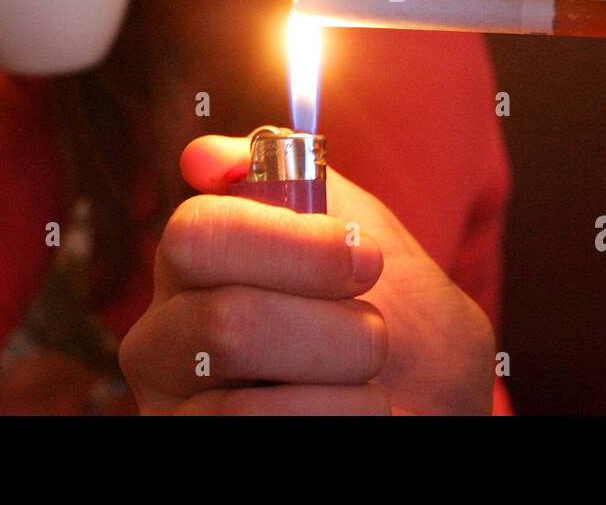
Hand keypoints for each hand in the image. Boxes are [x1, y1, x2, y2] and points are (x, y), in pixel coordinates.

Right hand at [120, 135, 495, 414]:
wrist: (440, 415)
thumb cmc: (405, 331)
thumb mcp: (368, 238)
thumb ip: (301, 184)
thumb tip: (203, 154)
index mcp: (197, 270)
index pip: (197, 233)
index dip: (291, 243)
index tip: (365, 258)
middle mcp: (165, 342)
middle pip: (223, 321)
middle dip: (331, 328)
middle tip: (377, 336)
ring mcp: (177, 411)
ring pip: (243, 403)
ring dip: (341, 385)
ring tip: (372, 390)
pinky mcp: (196, 451)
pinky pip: (256, 437)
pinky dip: (335, 423)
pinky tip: (356, 419)